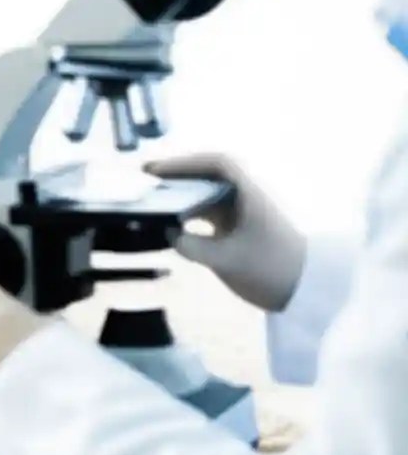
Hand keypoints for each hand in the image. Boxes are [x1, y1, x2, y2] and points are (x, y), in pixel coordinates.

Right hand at [145, 153, 304, 311]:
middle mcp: (247, 198)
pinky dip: (190, 212)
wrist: (307, 292)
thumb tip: (171, 234)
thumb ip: (194, 247)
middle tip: (146, 179)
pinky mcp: (241, 230)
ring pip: (208, 193)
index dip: (186, 162)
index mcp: (250, 195)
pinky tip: (172, 222)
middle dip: (178, 174)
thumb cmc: (272, 271)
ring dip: (182, 193)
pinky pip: (211, 212)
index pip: (219, 164)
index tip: (157, 170)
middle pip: (209, 175)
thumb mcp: (228, 261)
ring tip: (153, 197)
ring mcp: (244, 213)